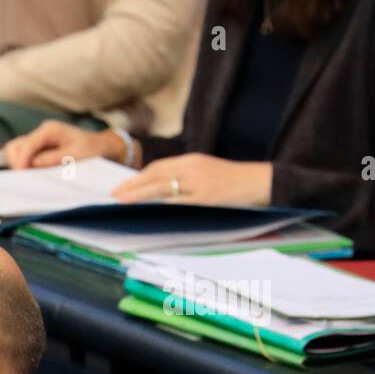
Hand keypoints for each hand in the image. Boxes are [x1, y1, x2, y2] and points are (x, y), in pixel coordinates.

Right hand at [3, 119, 128, 169]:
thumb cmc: (93, 150)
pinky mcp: (39, 151)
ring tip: (31, 177)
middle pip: (15, 147)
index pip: (26, 145)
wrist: (103, 148)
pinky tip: (34, 175)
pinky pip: (23, 158)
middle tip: (26, 177)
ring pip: (15, 152)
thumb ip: (53, 159)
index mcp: (50, 130)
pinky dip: (24, 167)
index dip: (22, 161)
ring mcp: (38, 142)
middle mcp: (41, 133)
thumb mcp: (76, 155)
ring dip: (19, 165)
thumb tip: (32, 165)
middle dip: (17, 163)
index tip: (22, 176)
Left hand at [112, 154, 273, 205]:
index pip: (158, 167)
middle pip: (156, 176)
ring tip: (122, 202)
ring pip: (163, 189)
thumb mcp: (206, 171)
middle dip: (132, 186)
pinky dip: (160, 208)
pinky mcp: (206, 200)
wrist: (261, 182)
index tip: (122, 186)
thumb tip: (158, 189)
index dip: (138, 177)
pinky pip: (177, 205)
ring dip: (140, 196)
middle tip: (113, 194)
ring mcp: (199, 185)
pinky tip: (148, 213)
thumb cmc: (232, 181)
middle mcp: (193, 169)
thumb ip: (184, 177)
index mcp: (192, 160)